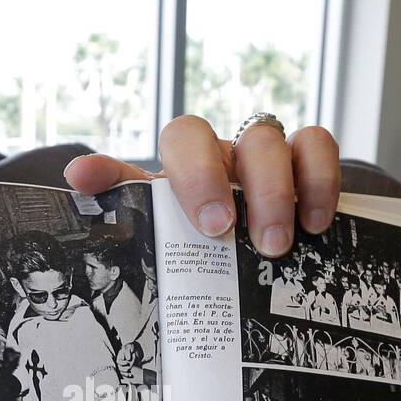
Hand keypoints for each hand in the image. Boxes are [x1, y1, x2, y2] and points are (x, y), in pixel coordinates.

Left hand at [63, 115, 340, 257]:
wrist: (232, 263)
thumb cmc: (189, 245)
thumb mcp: (156, 229)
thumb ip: (122, 200)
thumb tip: (77, 174)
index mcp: (190, 164)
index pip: (187, 137)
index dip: (199, 172)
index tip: (212, 225)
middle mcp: (231, 152)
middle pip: (248, 138)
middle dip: (255, 189)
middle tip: (255, 242)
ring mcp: (271, 157)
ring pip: (284, 142)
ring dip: (284, 192)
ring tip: (280, 246)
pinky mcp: (308, 168)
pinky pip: (320, 148)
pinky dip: (322, 182)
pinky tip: (318, 225)